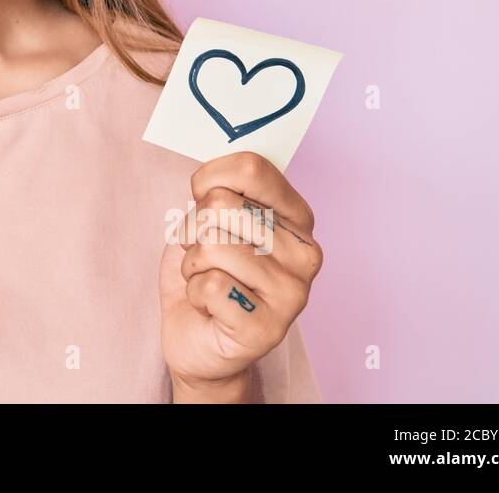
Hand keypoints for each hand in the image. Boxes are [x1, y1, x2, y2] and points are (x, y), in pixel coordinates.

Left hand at [159, 151, 322, 401]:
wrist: (197, 338)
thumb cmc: (206, 272)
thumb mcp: (212, 220)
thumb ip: (222, 189)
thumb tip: (214, 160)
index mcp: (297, 217)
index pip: (252, 167)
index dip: (209, 178)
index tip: (202, 197)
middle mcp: (305, 254)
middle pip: (222, 205)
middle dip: (195, 229)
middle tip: (205, 253)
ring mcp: (292, 294)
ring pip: (212, 246)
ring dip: (193, 264)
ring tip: (207, 279)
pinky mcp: (267, 328)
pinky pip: (209, 285)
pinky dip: (195, 293)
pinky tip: (211, 306)